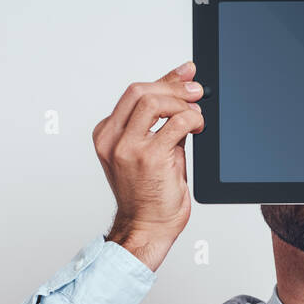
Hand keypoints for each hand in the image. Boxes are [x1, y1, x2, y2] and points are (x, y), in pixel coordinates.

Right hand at [93, 61, 204, 269]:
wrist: (147, 228)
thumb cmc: (150, 196)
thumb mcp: (153, 151)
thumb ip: (162, 125)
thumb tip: (184, 95)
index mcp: (107, 134)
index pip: (134, 94)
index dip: (164, 79)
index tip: (186, 74)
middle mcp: (112, 139)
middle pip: (140, 91)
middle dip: (173, 87)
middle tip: (196, 93)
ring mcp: (127, 148)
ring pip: (153, 101)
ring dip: (181, 104)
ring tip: (195, 117)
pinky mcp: (148, 157)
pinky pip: (174, 124)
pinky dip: (191, 120)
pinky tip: (197, 128)